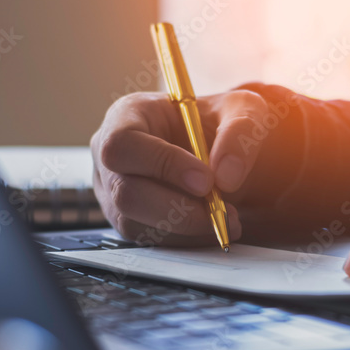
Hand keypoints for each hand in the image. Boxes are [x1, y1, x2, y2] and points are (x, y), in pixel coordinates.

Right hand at [91, 90, 275, 244]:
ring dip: (185, 228)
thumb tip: (226, 178)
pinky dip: (186, 239)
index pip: (123, 145)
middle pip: (125, 193)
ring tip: (226, 218)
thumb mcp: (239, 110)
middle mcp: (109, 158)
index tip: (206, 181)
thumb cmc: (217, 120)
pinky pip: (149, 239)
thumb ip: (239, 133)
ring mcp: (113, 193)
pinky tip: (213, 226)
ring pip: (135, 223)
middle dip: (177, 208)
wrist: (214, 145)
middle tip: (221, 211)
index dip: (162, 165)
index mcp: (125, 117)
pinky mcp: (129, 220)